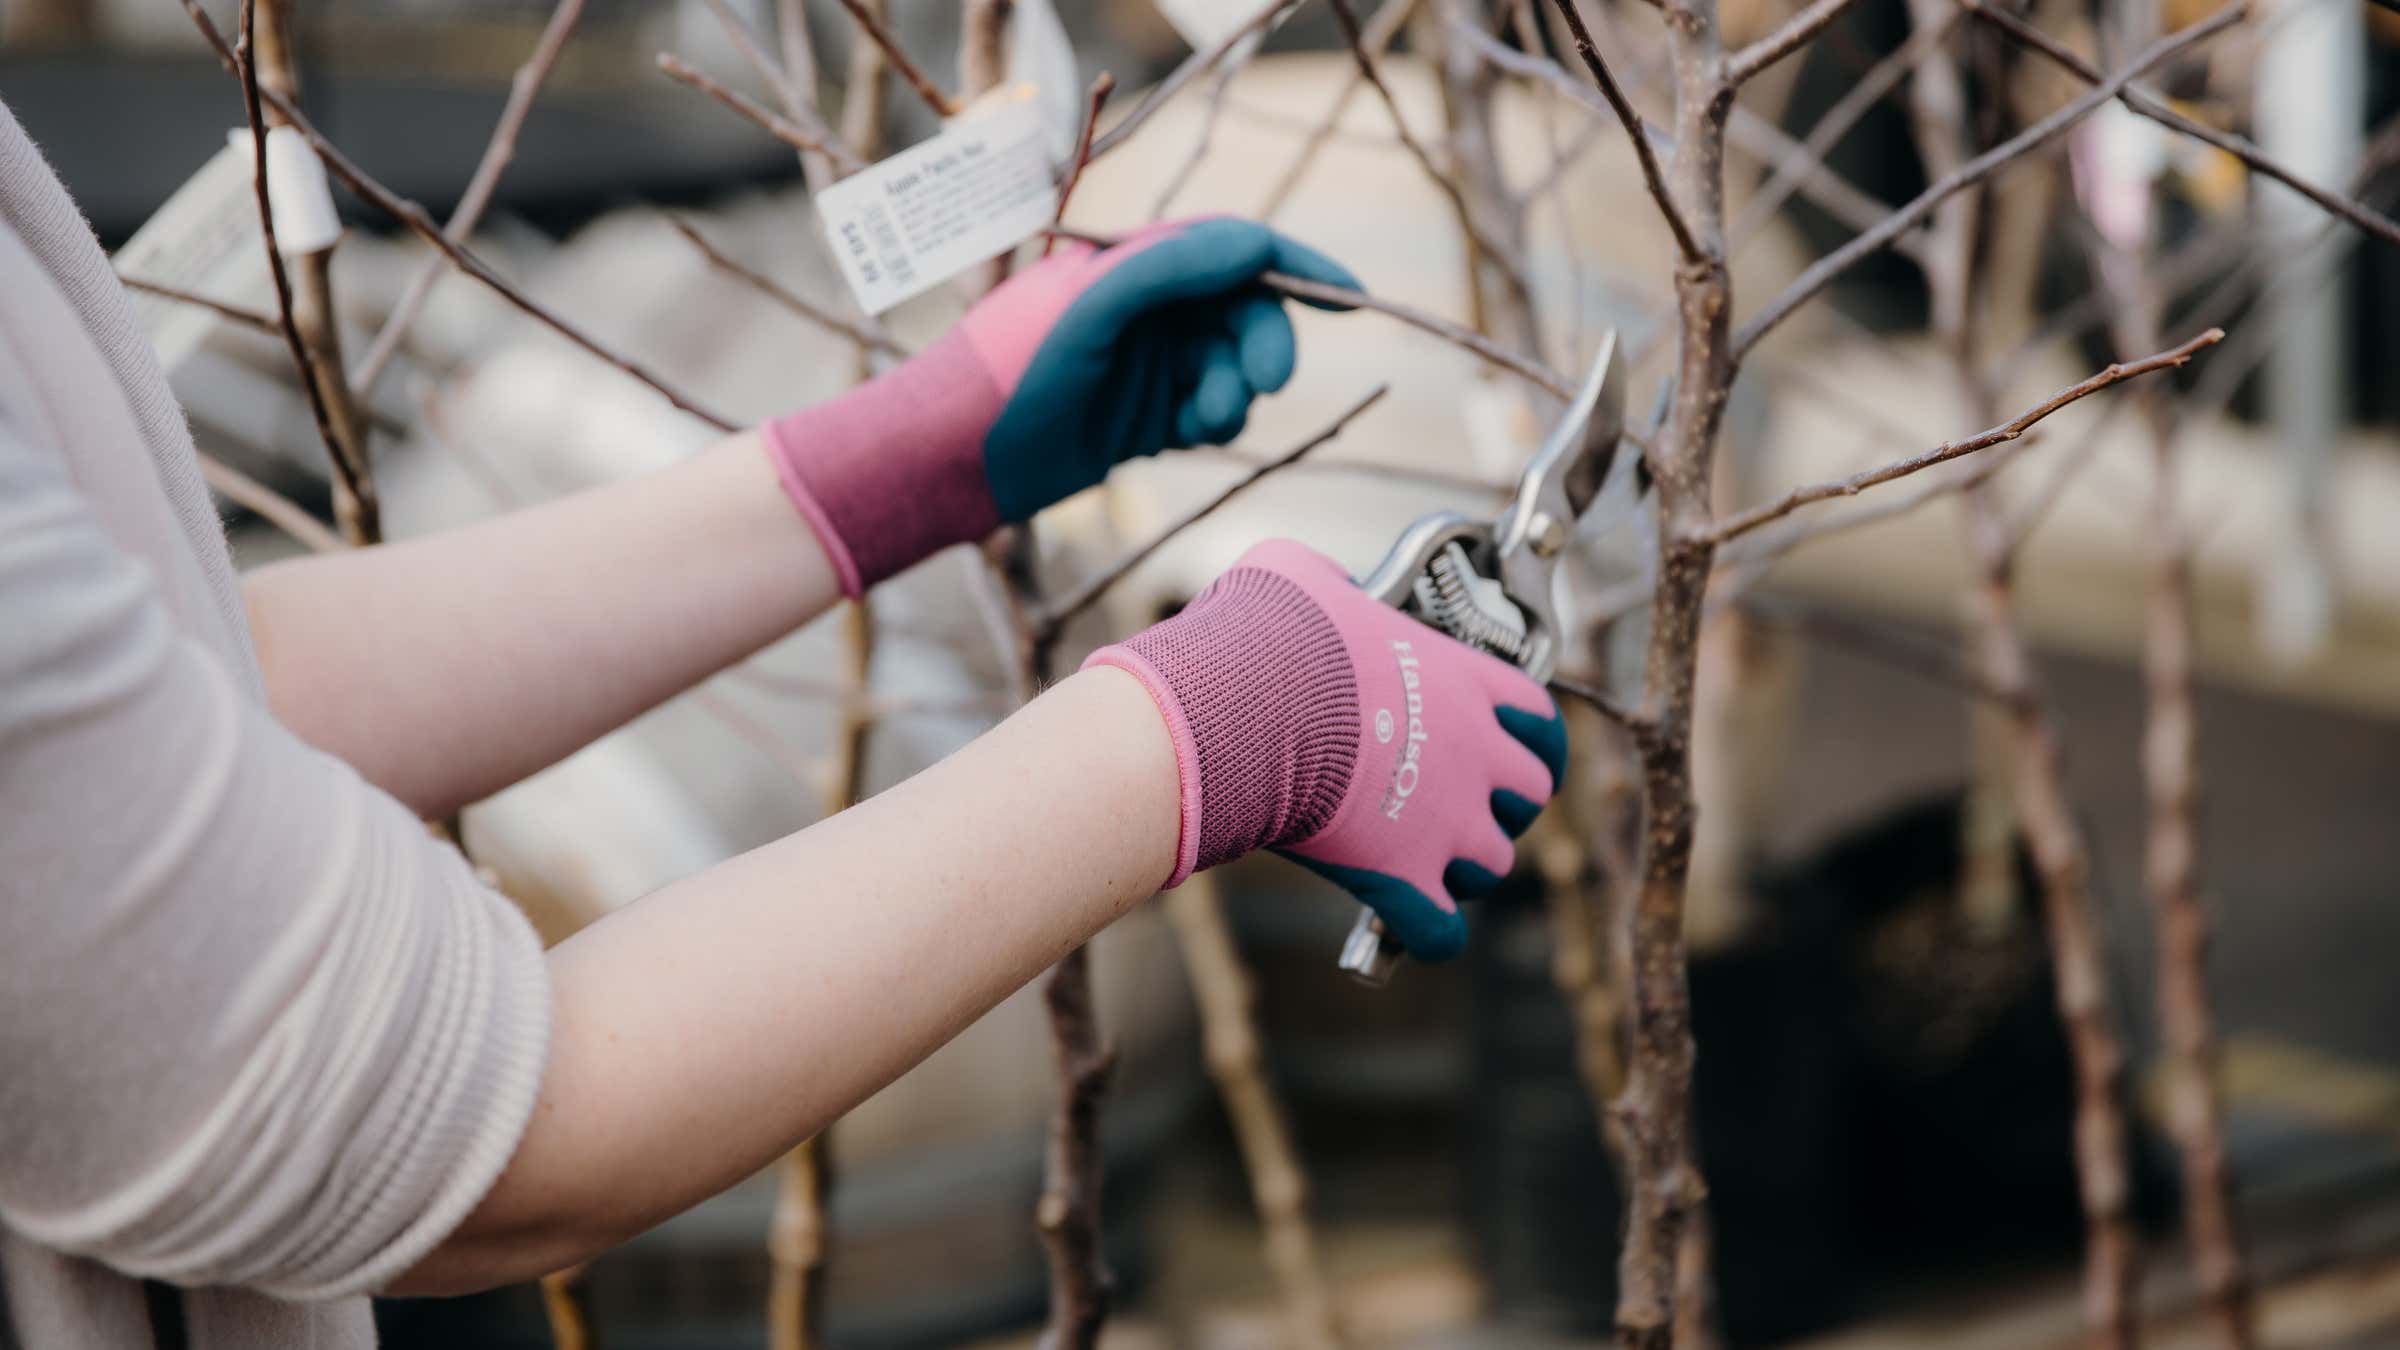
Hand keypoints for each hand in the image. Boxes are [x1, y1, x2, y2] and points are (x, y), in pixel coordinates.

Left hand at [763, 219, 1358, 596]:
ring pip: (1234, 367)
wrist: (951, 457)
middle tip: (1263, 382)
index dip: (1298, 264)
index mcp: (1135, 261)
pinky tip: (1181, 436)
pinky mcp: (1145, 418)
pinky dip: (1213, 422)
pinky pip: (1211, 411)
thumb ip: (1172, 268)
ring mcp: (1149, 362)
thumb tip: (1254, 243)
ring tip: (1199, 420)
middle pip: (1246, 311)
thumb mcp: (1091, 308)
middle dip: (1264, 343)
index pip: (1236, 246)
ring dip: (1234, 392)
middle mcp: (1148, 306)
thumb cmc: (1007, 371)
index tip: (1348, 299)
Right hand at [1084, 539, 1566, 959]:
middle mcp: (1474, 755)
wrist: (1242, 710)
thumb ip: (1334, 585)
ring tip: (1428, 865)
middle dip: (1504, 807)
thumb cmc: (1268, 636)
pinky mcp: (1403, 878)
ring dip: (1466, 869)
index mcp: (1463, 681)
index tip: (1514, 748)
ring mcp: (1446, 822)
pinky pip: (1440, 933)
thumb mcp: (1302, 577)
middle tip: (1463, 807)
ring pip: (1493, 867)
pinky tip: (1404, 924)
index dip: (1530, 739)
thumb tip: (1321, 584)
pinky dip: (1428, 933)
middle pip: (1530, 796)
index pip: (1538, 718)